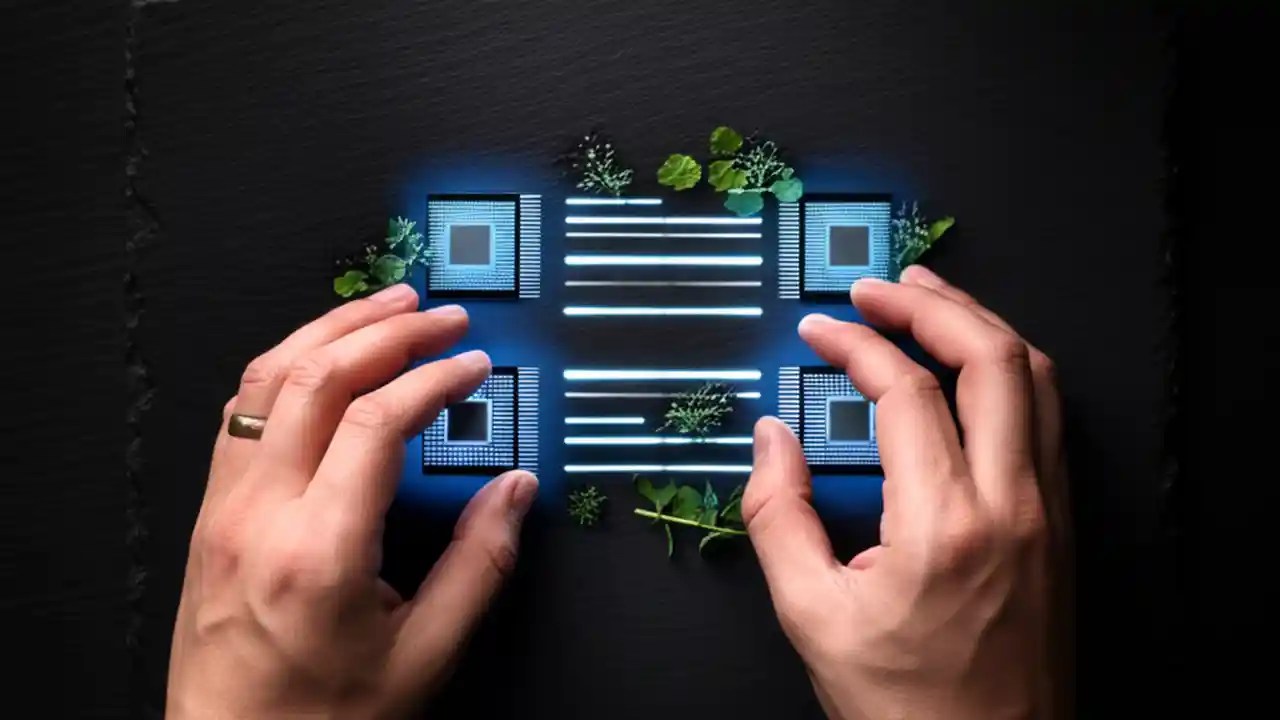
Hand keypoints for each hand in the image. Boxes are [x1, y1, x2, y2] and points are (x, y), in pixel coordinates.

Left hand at [167, 284, 537, 718]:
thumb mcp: (424, 657)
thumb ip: (480, 566)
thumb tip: (515, 490)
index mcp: (316, 551)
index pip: (374, 421)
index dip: (432, 378)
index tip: (472, 365)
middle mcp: (257, 517)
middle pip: (315, 379)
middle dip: (385, 331)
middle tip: (439, 315)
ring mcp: (222, 511)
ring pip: (266, 381)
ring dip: (329, 331)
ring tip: (384, 307)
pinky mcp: (208, 517)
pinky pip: (242, 413)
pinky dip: (287, 368)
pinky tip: (323, 358)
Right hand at [744, 267, 1068, 719]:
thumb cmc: (905, 710)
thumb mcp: (812, 617)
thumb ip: (779, 517)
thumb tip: (772, 439)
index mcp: (946, 525)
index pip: (907, 393)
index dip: (857, 345)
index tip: (817, 332)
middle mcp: (1013, 505)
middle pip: (994, 359)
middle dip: (935, 303)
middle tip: (878, 288)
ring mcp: (1049, 514)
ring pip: (1037, 380)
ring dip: (981, 325)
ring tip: (930, 298)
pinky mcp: (1061, 529)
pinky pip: (1048, 419)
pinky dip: (1010, 372)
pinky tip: (972, 370)